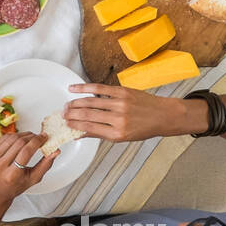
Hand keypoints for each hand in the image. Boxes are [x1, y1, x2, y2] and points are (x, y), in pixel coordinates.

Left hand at [0, 129, 56, 203]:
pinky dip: (13, 136)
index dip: (37, 141)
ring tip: (31, 137)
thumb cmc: (13, 187)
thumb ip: (45, 165)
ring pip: (11, 138)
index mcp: (11, 175)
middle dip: (32, 137)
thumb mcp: (32, 179)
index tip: (44, 137)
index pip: (26, 152)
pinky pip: (3, 138)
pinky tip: (19, 139)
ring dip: (23, 135)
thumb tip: (56, 151)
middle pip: (19, 143)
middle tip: (39, 137)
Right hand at [63, 83, 190, 142]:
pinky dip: (84, 88)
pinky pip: (99, 88)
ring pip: (90, 102)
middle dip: (71, 114)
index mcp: (117, 134)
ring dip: (75, 103)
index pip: (90, 128)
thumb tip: (80, 132)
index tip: (66, 124)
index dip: (75, 126)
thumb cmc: (143, 129)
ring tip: (66, 105)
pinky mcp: (122, 91)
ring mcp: (120, 104)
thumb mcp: (122, 138)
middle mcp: (118, 119)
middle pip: (87, 115)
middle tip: (62, 113)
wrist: (163, 116)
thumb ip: (101, 133)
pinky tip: (73, 89)